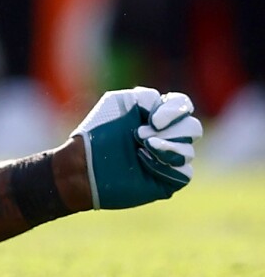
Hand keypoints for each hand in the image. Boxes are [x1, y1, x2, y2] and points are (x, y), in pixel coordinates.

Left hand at [68, 87, 201, 209]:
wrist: (83, 164)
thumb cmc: (97, 132)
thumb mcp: (117, 102)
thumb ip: (145, 96)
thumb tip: (166, 114)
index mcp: (157, 114)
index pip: (183, 105)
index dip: (175, 110)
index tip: (153, 120)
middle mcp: (167, 135)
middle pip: (193, 128)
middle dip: (171, 131)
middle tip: (140, 136)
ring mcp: (168, 158)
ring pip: (188, 151)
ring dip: (165, 148)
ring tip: (140, 148)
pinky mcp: (168, 180)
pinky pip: (184, 173)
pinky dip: (164, 166)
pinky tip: (143, 163)